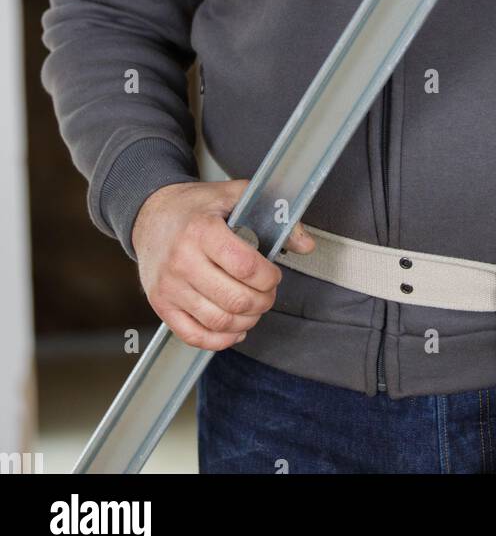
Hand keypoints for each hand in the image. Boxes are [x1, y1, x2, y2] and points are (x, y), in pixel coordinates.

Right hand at [131, 178, 314, 350]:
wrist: (150, 216)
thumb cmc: (195, 207)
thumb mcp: (234, 196)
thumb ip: (272, 214)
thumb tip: (305, 245)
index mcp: (201, 230)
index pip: (245, 266)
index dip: (269, 277)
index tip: (273, 274)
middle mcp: (182, 260)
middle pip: (235, 299)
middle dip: (263, 301)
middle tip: (268, 293)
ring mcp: (170, 287)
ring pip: (218, 321)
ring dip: (247, 321)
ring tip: (253, 308)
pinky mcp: (161, 306)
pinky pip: (194, 336)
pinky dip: (220, 340)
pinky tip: (234, 329)